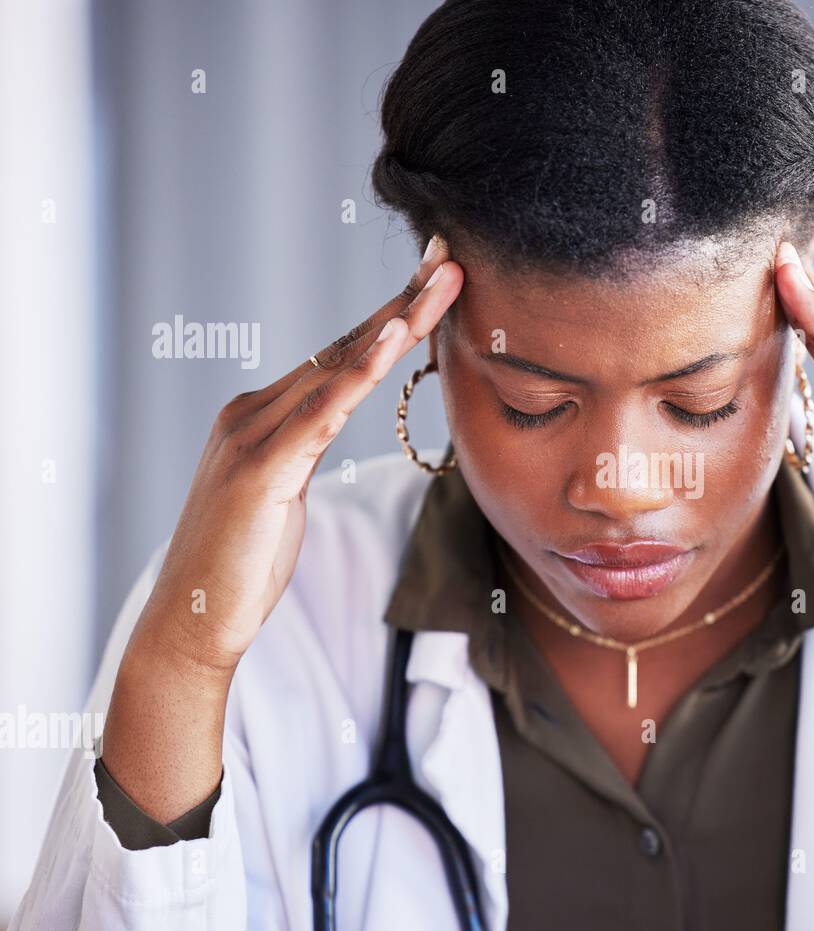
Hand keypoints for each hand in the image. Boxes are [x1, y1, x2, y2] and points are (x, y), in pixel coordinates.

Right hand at [127, 238, 463, 678]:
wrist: (192, 621)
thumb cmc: (241, 564)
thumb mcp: (285, 493)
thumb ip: (302, 449)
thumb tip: (328, 423)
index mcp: (260, 416)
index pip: (338, 356)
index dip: (388, 316)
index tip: (433, 279)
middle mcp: (252, 412)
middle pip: (343, 347)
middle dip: (402, 299)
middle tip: (450, 254)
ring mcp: (251, 437)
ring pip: (338, 367)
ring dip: (397, 320)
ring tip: (441, 280)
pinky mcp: (260, 471)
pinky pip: (322, 413)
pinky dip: (360, 372)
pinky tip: (394, 339)